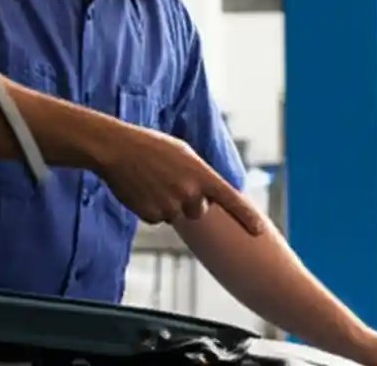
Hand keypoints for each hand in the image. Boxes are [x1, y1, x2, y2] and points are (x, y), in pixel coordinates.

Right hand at [98, 126, 265, 235]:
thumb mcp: (184, 154)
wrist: (117, 149)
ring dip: (167, 202)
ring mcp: (170, 206)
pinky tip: (142, 188)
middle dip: (189, 200)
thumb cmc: (151, 146)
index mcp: (201, 174)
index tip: (260, 230)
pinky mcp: (152, 216)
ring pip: (176, 214)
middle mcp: (189, 193)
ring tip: (152, 180)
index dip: (247, 217)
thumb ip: (200, 175)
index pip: (231, 199)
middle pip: (199, 210)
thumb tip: (208, 195)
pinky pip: (158, 218)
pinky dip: (151, 207)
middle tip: (170, 179)